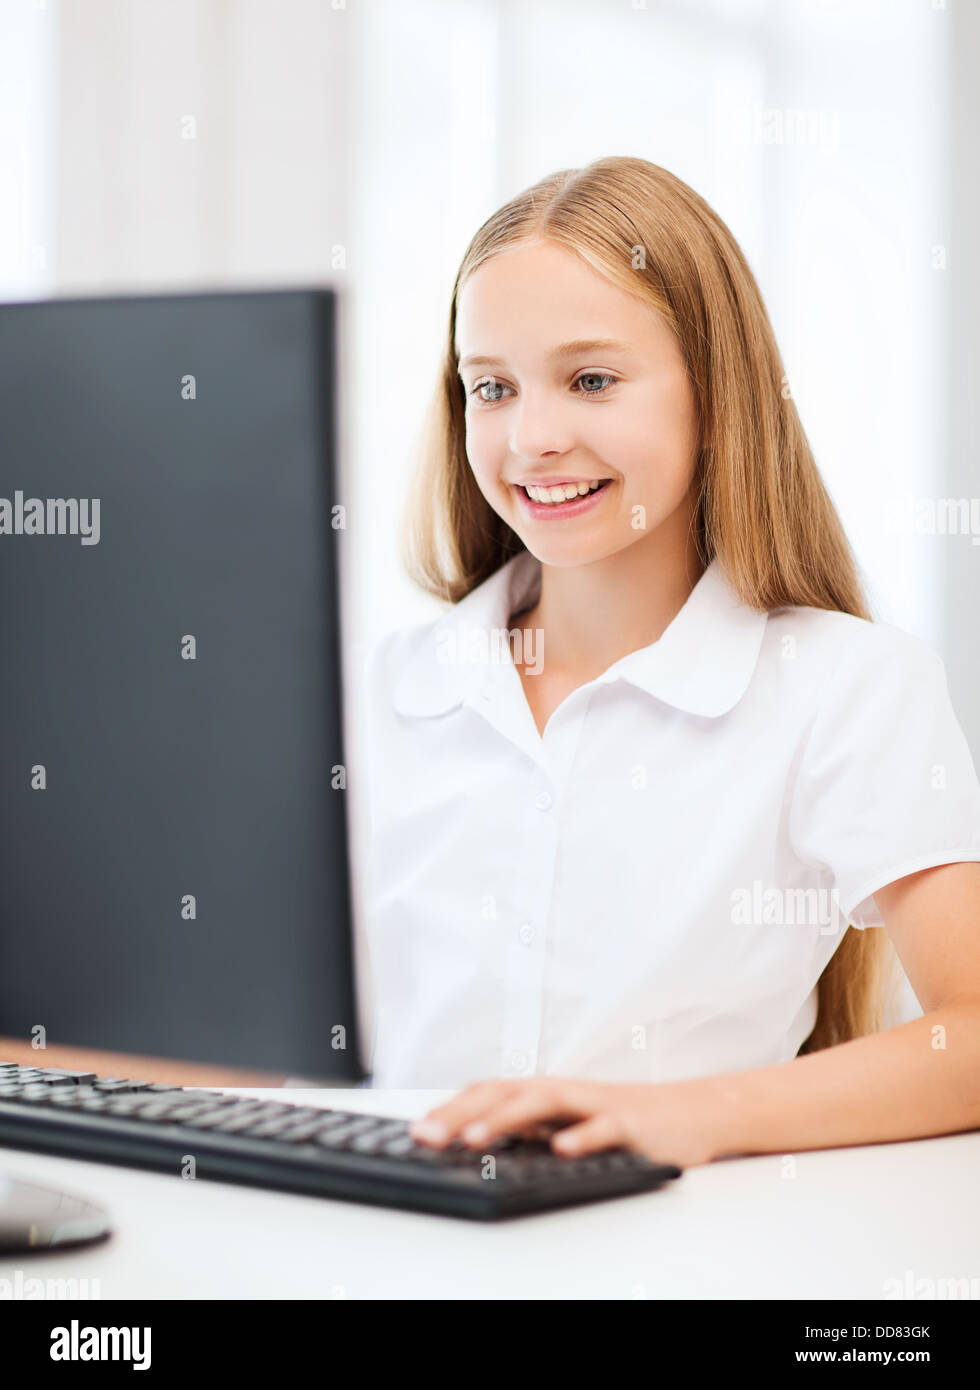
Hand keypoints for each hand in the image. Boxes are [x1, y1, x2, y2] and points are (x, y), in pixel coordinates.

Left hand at [407, 1075, 735, 1167]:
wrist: (690, 1112)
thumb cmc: (622, 1120)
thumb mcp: (567, 1124)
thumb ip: (529, 1129)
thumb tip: (476, 1141)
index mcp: (545, 1092)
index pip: (489, 1092)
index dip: (451, 1109)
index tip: (417, 1131)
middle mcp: (565, 1092)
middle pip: (506, 1093)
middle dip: (463, 1114)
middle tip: (428, 1137)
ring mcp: (596, 1104)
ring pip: (545, 1103)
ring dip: (506, 1120)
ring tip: (475, 1139)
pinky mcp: (629, 1123)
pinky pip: (603, 1128)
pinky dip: (581, 1137)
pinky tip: (560, 1149)